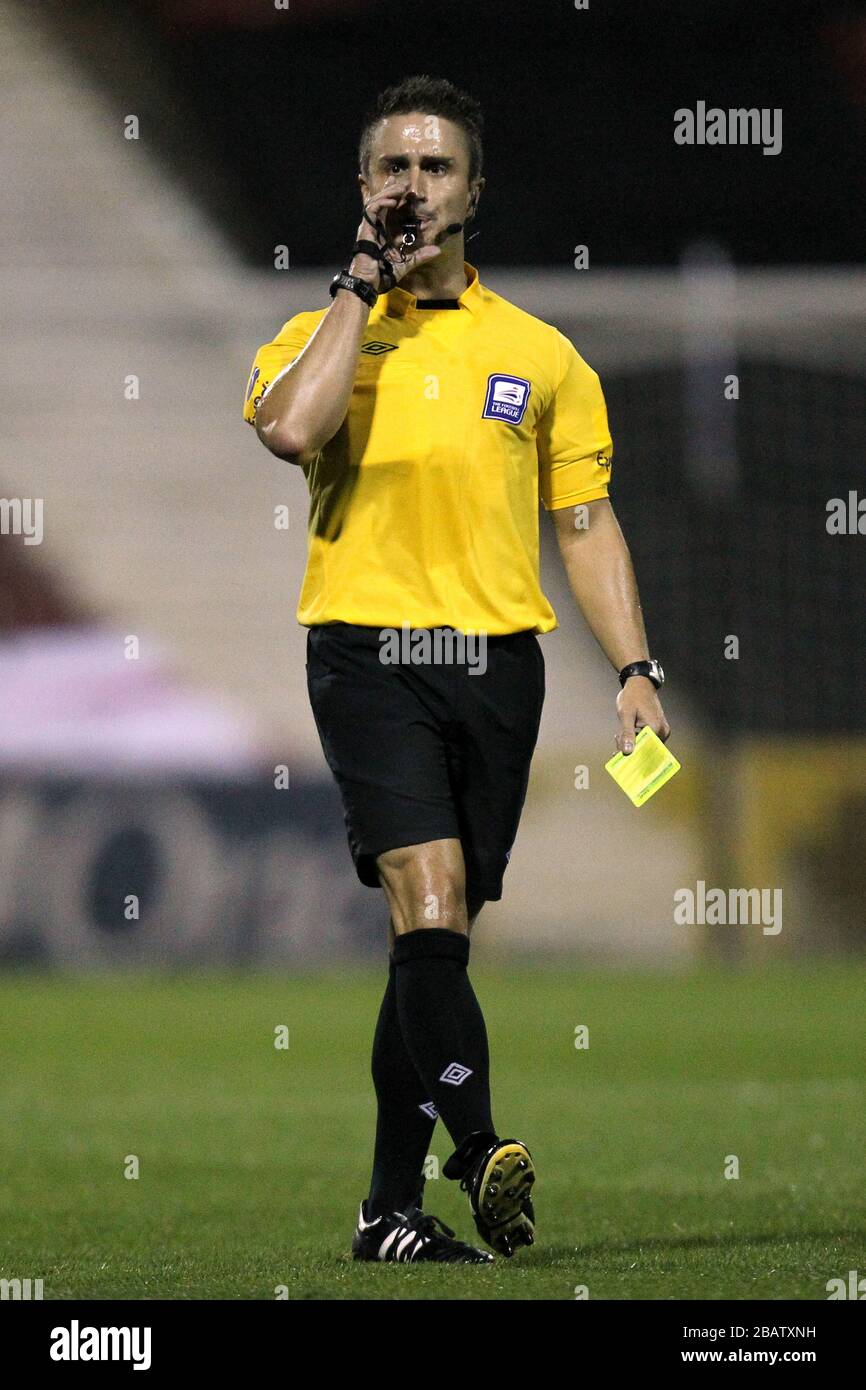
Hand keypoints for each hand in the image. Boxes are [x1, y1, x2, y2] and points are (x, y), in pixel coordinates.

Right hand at [349, 176, 441, 291]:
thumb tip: (438, 250)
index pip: (389, 210)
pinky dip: (382, 202)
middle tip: (404, 182)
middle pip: (383, 202)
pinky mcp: (366, 228)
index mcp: (383, 233)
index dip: (395, 198)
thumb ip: (420, 256)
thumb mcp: (406, 263)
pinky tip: (392, 198)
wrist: (369, 283)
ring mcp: (370, 226)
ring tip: (400, 186)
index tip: (405, 189)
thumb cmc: (382, 275)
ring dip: (388, 192)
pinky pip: (372, 209)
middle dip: (392, 190)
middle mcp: (376, 227)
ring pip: (377, 202)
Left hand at [615, 675, 670, 755]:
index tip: (618, 757)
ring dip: (631, 743)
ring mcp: (662, 730)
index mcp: (655, 728)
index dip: (631, 755)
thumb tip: (627, 752)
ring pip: (645, 745)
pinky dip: (636, 739)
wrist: (640, 684)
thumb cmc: (632, 696)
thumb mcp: (626, 714)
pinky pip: (647, 739)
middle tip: (616, 744)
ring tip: (619, 735)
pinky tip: (625, 733)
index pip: (644, 750)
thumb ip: (627, 734)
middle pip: (645, 749)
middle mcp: (662, 731)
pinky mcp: (659, 729)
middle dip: (629, 749)